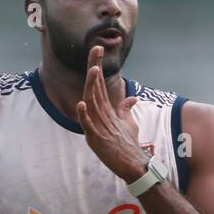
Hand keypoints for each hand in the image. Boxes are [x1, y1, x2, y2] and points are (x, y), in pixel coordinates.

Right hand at [75, 45, 145, 180]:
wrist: (129, 164)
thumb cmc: (125, 144)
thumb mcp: (127, 123)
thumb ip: (125, 109)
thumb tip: (132, 98)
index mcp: (104, 110)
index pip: (100, 83)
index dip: (98, 65)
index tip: (99, 48)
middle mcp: (97, 115)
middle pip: (94, 88)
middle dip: (94, 68)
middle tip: (95, 49)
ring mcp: (95, 126)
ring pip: (91, 103)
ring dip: (91, 86)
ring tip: (93, 70)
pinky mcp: (95, 139)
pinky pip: (87, 126)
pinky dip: (84, 115)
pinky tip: (81, 103)